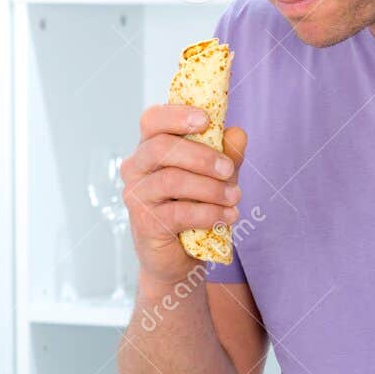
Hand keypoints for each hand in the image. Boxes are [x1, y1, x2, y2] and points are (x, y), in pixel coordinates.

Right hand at [120, 104, 247, 291]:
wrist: (178, 258)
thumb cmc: (193, 209)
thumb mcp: (215, 178)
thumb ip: (226, 155)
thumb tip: (238, 133)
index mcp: (149, 148)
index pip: (152, 120)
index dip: (177, 115)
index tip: (207, 120)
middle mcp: (136, 168)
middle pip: (161, 148)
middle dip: (202, 156)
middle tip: (229, 169)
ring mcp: (137, 196)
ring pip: (172, 180)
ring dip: (210, 188)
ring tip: (235, 197)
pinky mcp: (145, 223)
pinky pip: (179, 212)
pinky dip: (209, 213)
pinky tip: (228, 216)